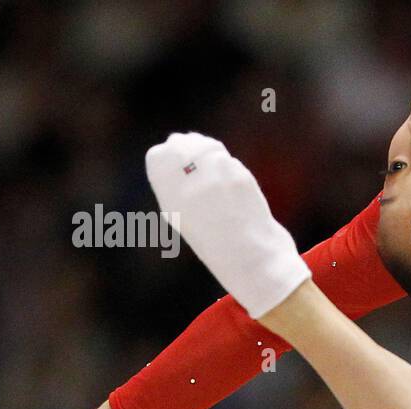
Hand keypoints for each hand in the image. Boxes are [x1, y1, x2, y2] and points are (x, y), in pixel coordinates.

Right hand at [145, 132, 310, 317]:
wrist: (252, 260)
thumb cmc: (219, 245)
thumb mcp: (187, 220)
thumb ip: (179, 190)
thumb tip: (179, 156)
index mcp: (170, 200)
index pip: (158, 156)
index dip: (171, 152)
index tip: (180, 155)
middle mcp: (188, 186)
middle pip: (182, 144)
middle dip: (191, 147)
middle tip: (203, 156)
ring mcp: (214, 180)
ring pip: (208, 150)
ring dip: (213, 156)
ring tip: (221, 177)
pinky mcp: (238, 177)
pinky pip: (230, 161)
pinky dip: (231, 168)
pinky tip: (236, 185)